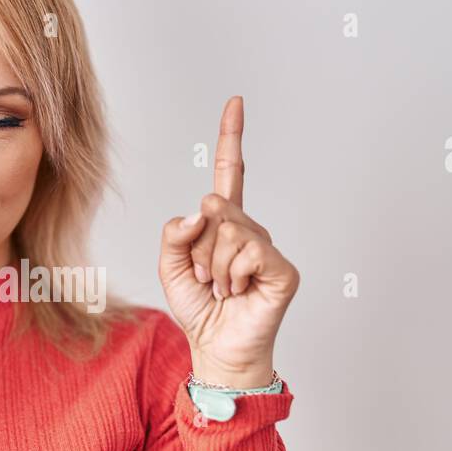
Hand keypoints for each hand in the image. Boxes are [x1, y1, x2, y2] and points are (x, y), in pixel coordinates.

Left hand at [158, 96, 299, 388]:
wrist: (216, 348)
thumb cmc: (198, 309)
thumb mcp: (169, 266)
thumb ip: (175, 232)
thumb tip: (203, 209)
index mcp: (224, 224)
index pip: (229, 173)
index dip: (231, 138)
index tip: (235, 102)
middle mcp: (249, 231)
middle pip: (215, 209)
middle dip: (197, 249)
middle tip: (205, 279)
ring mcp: (268, 249)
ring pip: (228, 232)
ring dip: (213, 267)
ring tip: (223, 290)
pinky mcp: (282, 270)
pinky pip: (248, 252)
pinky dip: (233, 276)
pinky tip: (240, 294)